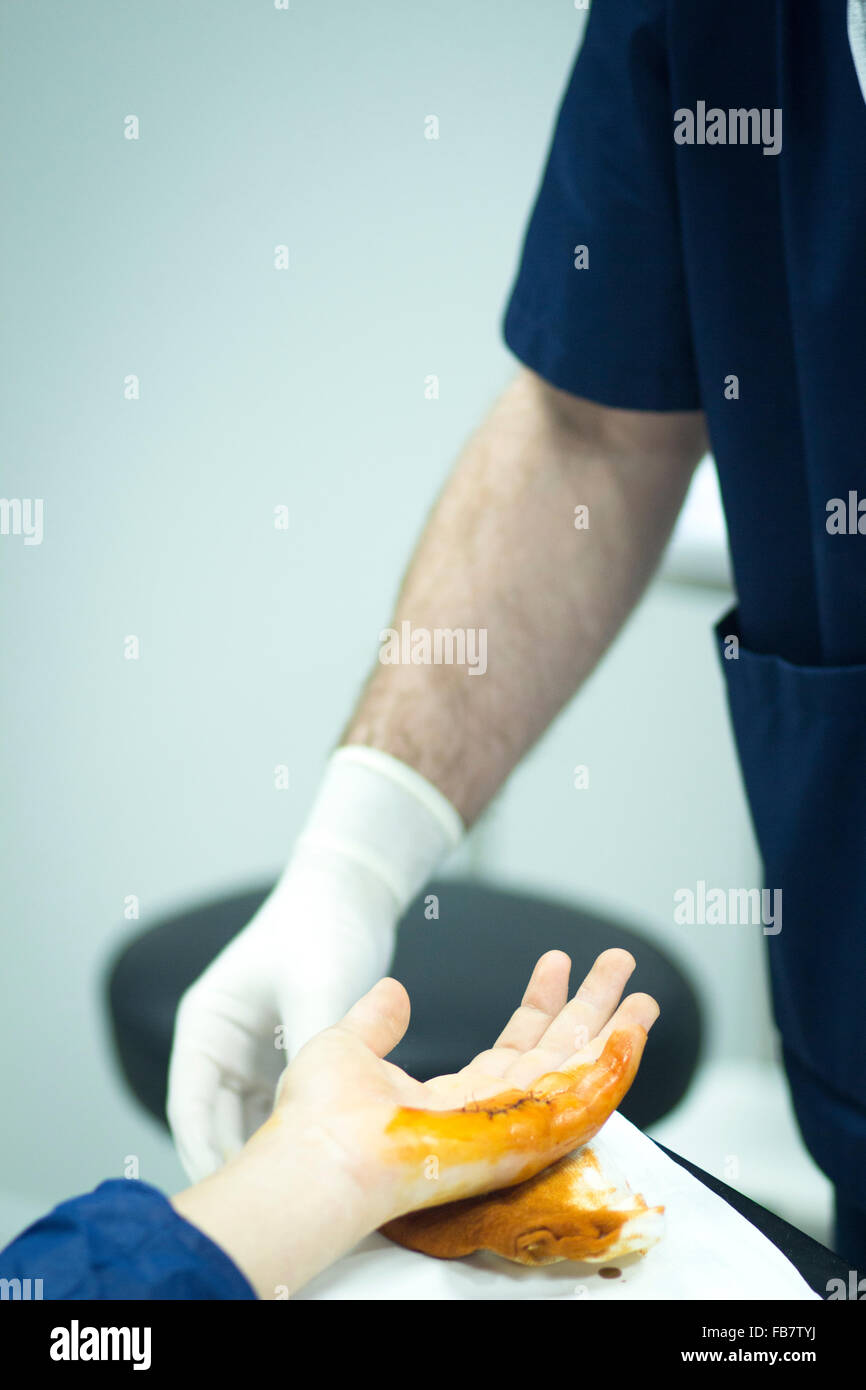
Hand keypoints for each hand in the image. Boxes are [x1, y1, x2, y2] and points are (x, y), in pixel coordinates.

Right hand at [167, 747, 462, 1182]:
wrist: (353, 891)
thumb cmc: (323, 929)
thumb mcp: (316, 991)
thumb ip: (312, 1051)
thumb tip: (318, 1114)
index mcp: (206, 1024)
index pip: (190, 1103)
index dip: (204, 1151)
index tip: (232, 1191)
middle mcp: (221, 1044)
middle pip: (217, 1122)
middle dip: (239, 1163)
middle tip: (268, 1206)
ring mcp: (253, 1053)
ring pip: (251, 1120)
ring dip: (268, 1151)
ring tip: (293, 1192)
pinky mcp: (287, 1055)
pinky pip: (285, 1106)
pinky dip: (296, 1130)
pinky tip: (319, 1159)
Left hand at [172, 947, 657, 1296]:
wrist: (327, 1153)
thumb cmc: (324, 1116)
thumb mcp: (349, 1048)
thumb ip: (377, 1021)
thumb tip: (394, 992)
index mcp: (455, 1098)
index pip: (512, 1047)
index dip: (538, 1004)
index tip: (555, 963)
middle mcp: (492, 1113)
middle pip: (557, 1054)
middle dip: (591, 1008)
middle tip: (617, 965)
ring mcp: (515, 1125)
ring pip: (580, 1072)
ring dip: (617, 1030)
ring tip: (642, 990)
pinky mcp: (532, 1133)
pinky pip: (587, 1095)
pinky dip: (618, 1060)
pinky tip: (636, 1025)